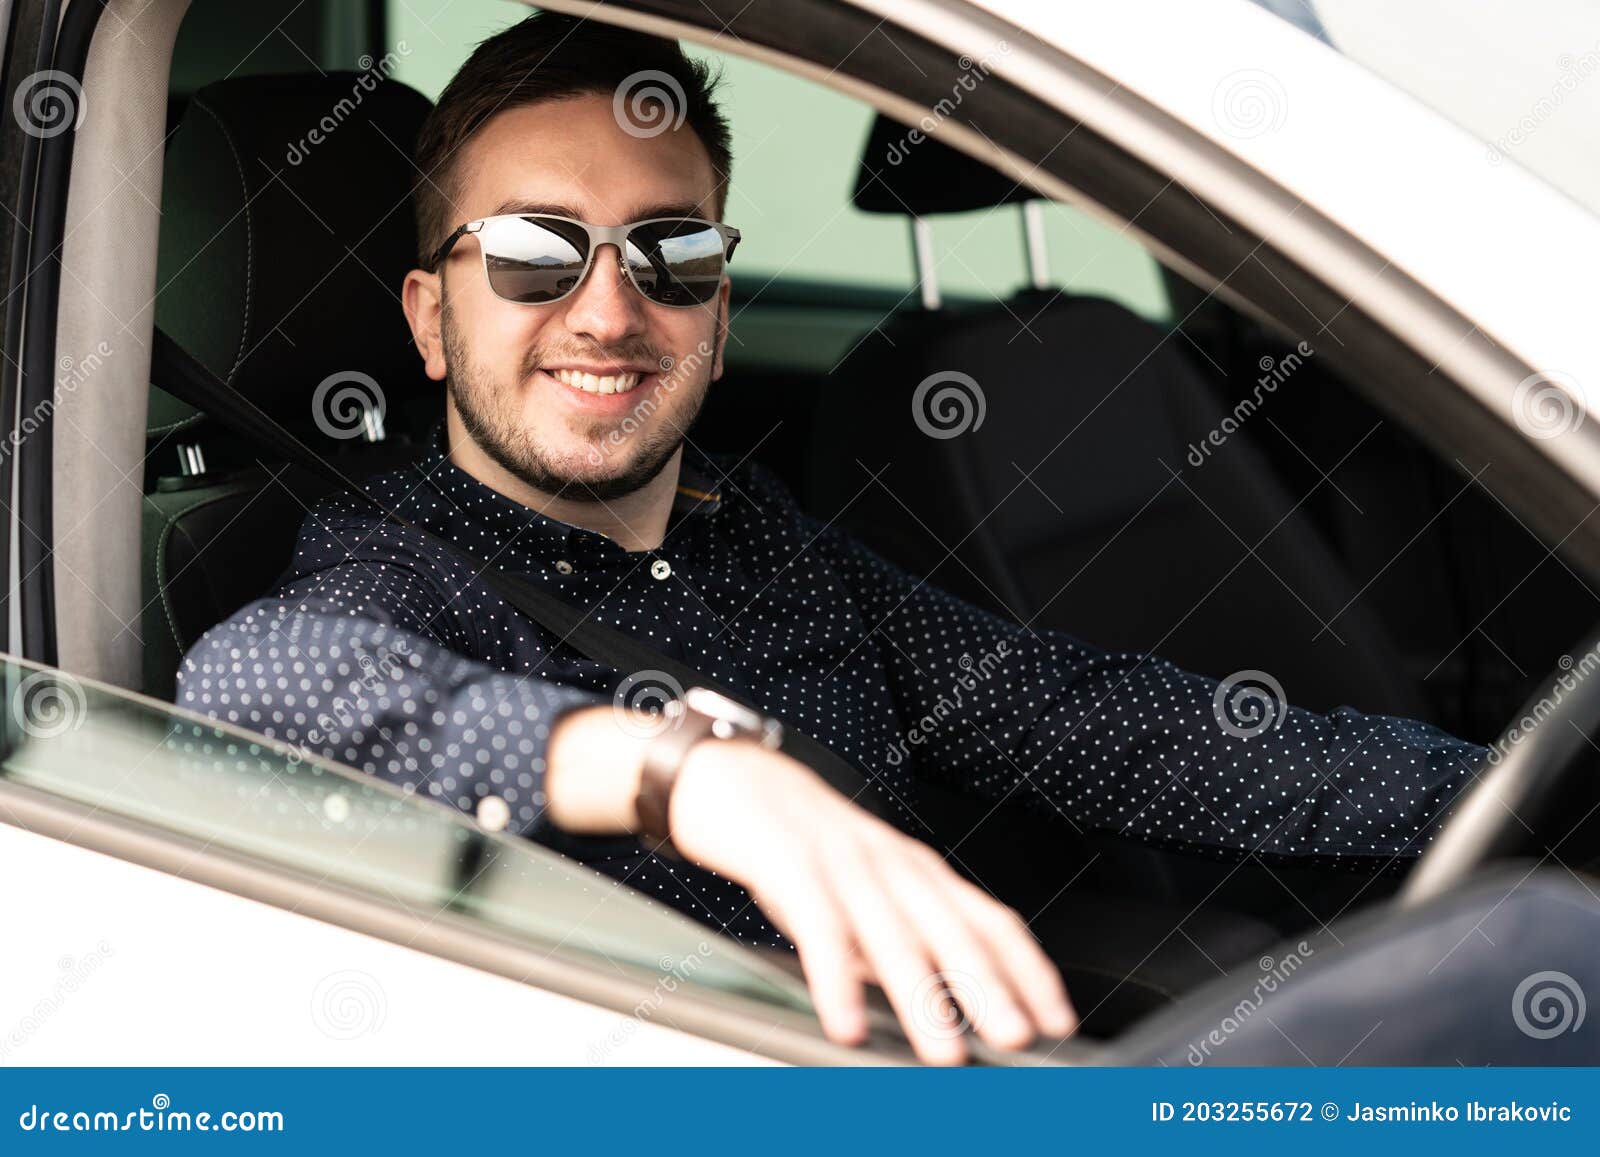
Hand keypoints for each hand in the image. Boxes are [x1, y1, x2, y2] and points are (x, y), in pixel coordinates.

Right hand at [668, 738, 1077, 1063]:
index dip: (1027, 969)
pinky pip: (820, 928)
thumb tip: (929, 1007)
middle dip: (989, 987)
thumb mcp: (860, 894)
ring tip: (945, 1052)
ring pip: (894, 933)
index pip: (989, 919)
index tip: (1056, 1017)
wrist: (732, 778)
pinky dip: (836, 979)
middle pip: (952, 927)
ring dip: (924, 997)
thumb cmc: (800, 845)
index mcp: (917, 871)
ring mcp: (843, 861)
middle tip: (1016, 1038)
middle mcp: (891, 863)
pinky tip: (846, 1022)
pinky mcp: (790, 863)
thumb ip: (895, 944)